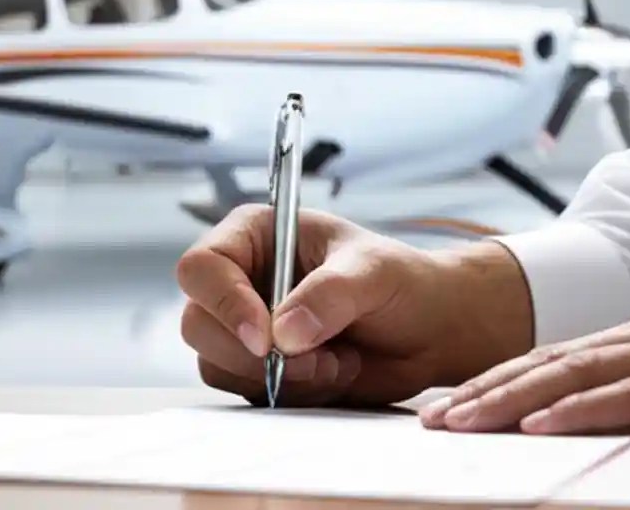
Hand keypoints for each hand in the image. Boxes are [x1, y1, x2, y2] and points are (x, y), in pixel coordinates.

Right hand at [175, 205, 533, 406]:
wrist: (431, 331)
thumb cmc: (404, 283)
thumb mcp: (374, 273)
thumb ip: (329, 295)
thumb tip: (283, 332)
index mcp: (256, 236)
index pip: (202, 266)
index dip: (223, 302)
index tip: (265, 336)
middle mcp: (240, 280)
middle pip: (198, 322)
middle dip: (252, 353)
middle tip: (313, 359)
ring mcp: (246, 327)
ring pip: (217, 363)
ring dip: (277, 376)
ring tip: (336, 362)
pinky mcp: (259, 368)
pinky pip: (246, 390)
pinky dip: (290, 393)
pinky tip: (333, 374)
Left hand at [420, 299, 629, 435]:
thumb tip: (581, 414)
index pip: (557, 355)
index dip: (498, 379)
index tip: (449, 404)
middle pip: (554, 360)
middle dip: (488, 389)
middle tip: (434, 417)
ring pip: (580, 372)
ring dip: (515, 399)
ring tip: (465, 422)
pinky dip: (584, 409)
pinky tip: (543, 424)